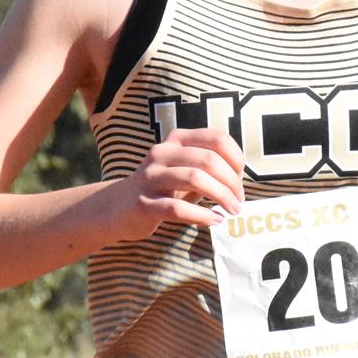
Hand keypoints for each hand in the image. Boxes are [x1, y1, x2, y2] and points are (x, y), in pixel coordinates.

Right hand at [107, 127, 244, 240]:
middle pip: (209, 159)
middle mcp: (162, 153)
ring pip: (196, 179)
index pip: (216, 137)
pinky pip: (178, 208)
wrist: (116, 208)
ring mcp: (150, 177)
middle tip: (239, 200)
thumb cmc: (161, 188)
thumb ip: (208, 166)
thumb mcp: (184, 169)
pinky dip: (202, 215)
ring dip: (221, 197)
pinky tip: (214, 220)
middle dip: (231, 182)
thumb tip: (240, 177)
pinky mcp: (143, 203)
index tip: (241, 178)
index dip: (236, 158)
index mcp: (176, 139)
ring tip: (232, 210)